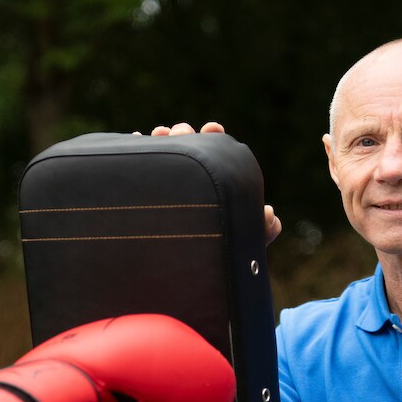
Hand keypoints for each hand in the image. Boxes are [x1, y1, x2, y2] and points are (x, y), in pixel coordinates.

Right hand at [137, 121, 281, 245]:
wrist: (191, 272)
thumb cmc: (222, 255)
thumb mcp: (245, 241)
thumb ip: (264, 229)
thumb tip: (268, 212)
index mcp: (216, 178)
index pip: (215, 149)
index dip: (213, 136)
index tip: (212, 129)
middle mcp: (191, 177)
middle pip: (187, 146)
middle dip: (184, 134)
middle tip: (180, 132)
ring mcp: (167, 182)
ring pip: (162, 153)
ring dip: (160, 139)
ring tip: (157, 135)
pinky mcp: (145, 193)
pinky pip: (138, 166)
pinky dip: (135, 149)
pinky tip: (133, 138)